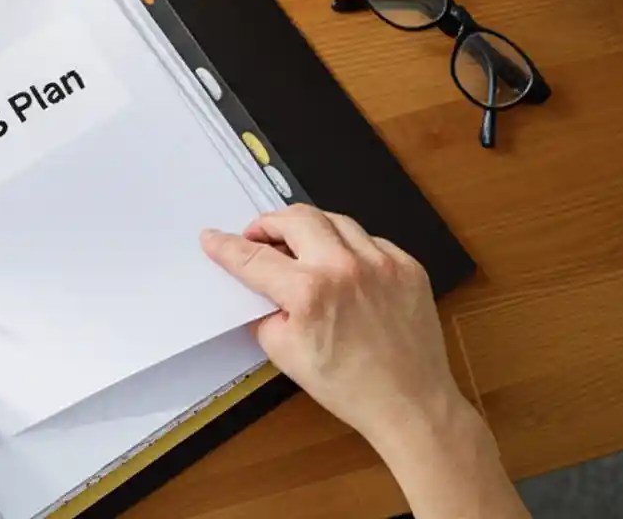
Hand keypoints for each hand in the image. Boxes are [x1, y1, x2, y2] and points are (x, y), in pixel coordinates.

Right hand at [201, 204, 459, 443]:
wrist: (409, 404)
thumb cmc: (350, 387)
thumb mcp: (285, 354)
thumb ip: (265, 312)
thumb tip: (259, 288)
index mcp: (310, 293)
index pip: (254, 258)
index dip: (227, 246)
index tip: (214, 238)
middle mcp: (345, 268)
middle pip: (295, 218)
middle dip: (268, 224)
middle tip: (258, 237)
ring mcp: (382, 263)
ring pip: (334, 220)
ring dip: (309, 228)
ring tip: (300, 247)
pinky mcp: (408, 266)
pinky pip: (369, 240)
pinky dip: (348, 247)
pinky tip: (342, 268)